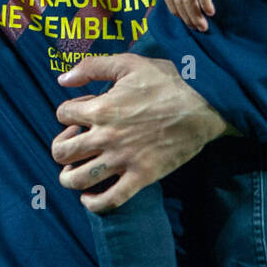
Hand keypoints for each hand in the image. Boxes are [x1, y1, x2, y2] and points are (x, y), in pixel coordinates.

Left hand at [51, 52, 226, 211]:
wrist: (205, 106)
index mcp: (100, 109)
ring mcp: (123, 160)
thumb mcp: (129, 63)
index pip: (62, 114)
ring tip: (76, 170)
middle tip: (76, 142)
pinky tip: (90, 197)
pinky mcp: (141, 177)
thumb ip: (92, 66)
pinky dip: (93, 204)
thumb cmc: (168, 82)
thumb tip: (62, 78)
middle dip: (61, 147)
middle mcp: (106, 137)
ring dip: (69, 177)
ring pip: (77, 180)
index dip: (68, 112)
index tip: (82, 113)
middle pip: (61, 152)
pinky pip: (109, 200)